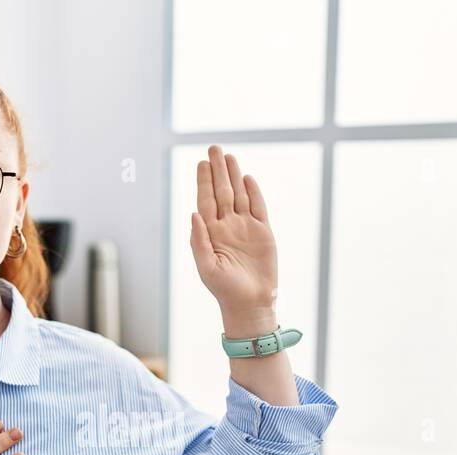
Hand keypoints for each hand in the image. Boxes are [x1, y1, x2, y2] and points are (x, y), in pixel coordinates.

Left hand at [190, 144, 278, 328]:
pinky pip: (258, 207)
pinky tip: (247, 178)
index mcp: (211, 233)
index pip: (205, 201)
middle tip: (214, 148)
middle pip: (222, 192)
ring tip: (228, 157)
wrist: (251, 303)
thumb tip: (193, 213)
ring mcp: (245, 228)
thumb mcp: (207, 267)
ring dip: (234, 176)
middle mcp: (227, 226)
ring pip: (239, 195)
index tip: (202, 163)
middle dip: (218, 170)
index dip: (204, 181)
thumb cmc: (225, 289)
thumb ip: (199, 240)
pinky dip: (253, 192)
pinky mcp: (263, 232)